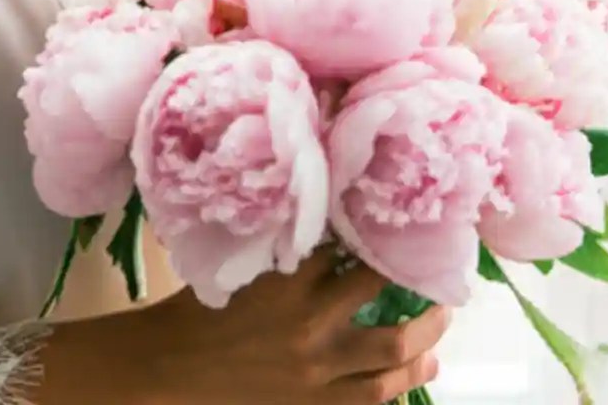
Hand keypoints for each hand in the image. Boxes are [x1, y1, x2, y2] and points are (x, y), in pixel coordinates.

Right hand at [38, 247, 449, 404]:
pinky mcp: (312, 404)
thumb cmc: (198, 310)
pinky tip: (414, 372)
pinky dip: (397, 385)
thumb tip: (331, 221)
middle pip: (381, 295)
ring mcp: (314, 371)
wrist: (169, 368)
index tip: (401, 221)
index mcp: (286, 281)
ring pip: (390, 356)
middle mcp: (307, 325)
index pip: (347, 245)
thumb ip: (285, 246)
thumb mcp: (239, 265)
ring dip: (424, 341)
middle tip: (435, 273)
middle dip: (413, 281)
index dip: (378, 232)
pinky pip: (369, 398)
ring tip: (439, 331)